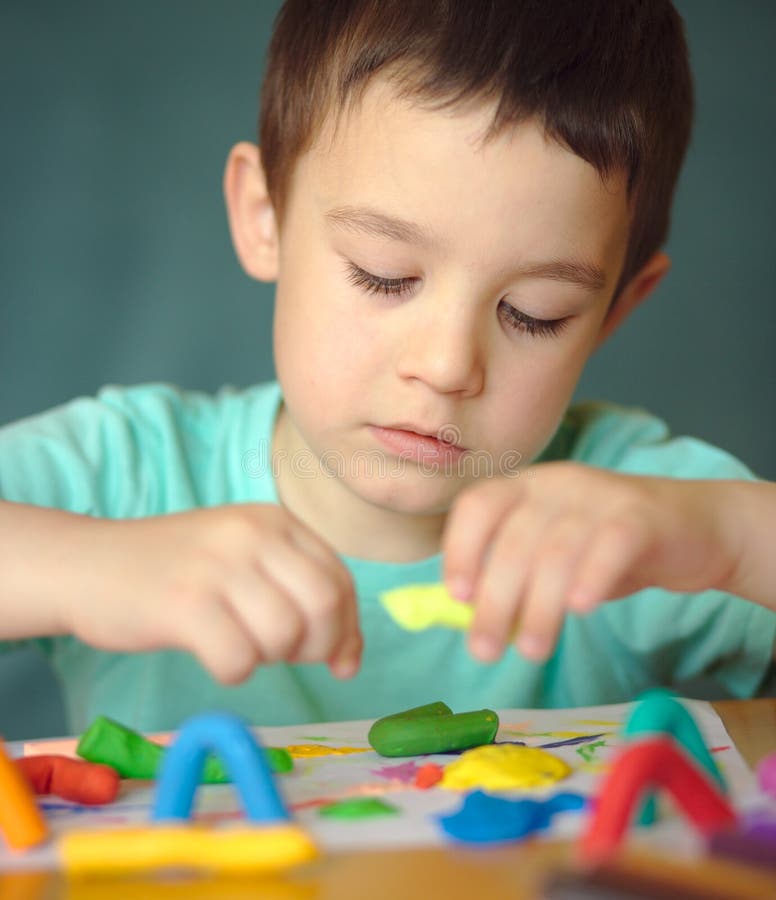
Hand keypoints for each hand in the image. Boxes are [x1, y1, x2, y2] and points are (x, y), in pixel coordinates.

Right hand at [66, 504, 361, 682]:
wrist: (87, 563)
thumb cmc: (175, 570)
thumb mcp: (244, 558)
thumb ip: (298, 592)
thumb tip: (350, 660)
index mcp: (274, 520)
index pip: (340, 580)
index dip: (348, 629)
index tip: (340, 662)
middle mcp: (252, 534)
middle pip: (324, 605)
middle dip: (319, 647)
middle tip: (287, 658)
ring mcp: (218, 566)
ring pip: (285, 636)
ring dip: (268, 658)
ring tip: (239, 644)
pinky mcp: (184, 603)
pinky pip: (239, 660)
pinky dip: (233, 671)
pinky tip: (212, 654)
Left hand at [442, 462, 738, 662]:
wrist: (693, 528)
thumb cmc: (606, 549)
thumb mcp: (552, 558)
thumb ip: (513, 579)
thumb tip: (467, 617)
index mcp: (526, 487)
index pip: (478, 505)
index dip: (461, 548)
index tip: (458, 597)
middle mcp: (557, 483)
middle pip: (515, 539)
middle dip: (495, 599)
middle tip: (485, 650)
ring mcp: (600, 497)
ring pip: (558, 550)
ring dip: (539, 606)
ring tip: (531, 650)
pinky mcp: (642, 517)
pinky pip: (611, 545)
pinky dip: (592, 577)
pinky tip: (580, 609)